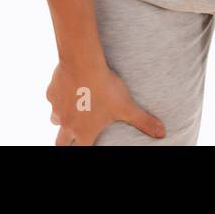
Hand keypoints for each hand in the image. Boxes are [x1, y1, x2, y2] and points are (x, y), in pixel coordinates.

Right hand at [46, 59, 165, 145]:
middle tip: (69, 141)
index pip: (82, 150)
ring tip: (70, 111)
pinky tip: (67, 86)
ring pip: (54, 120)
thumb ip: (144, 121)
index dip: (86, 150)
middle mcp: (68, 124)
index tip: (88, 146)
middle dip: (65, 143)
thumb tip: (163, 132)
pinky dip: (58, 96)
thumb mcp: (127, 106)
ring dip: (61, 119)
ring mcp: (57, 109)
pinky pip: (52, 98)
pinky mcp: (51, 93)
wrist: (83, 63)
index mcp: (84, 132)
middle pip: (60, 143)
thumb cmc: (106, 87)